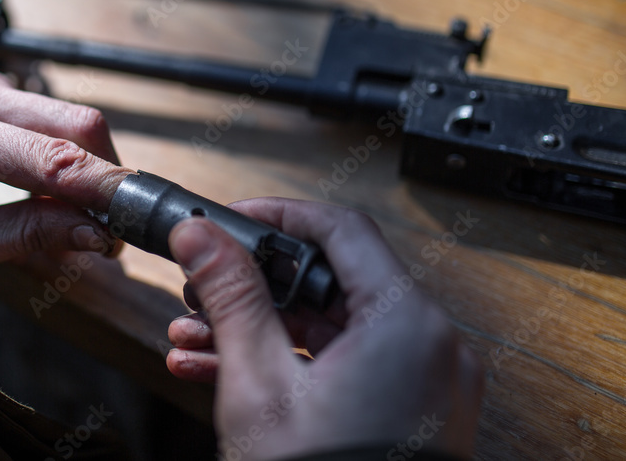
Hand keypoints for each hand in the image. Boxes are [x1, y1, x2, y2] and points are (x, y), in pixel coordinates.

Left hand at [0, 65, 131, 283]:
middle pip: (72, 124)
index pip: (46, 159)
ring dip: (90, 165)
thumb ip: (23, 237)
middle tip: (112, 228)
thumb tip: (96, 233)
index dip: (100, 188)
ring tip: (83, 213)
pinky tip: (54, 186)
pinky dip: (67, 152)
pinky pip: (51, 114)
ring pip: (69, 115)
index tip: (132, 219)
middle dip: (105, 177)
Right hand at [167, 198, 482, 459]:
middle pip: (331, 280)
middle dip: (254, 286)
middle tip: (202, 289)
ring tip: (196, 337)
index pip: (339, 228)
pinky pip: (346, 365)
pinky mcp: (413, 410)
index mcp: (405, 322)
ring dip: (261, 328)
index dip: (277, 215)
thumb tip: (201, 236)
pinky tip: (224, 371)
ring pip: (331, 327)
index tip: (230, 220)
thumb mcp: (257, 383)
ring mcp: (425, 381)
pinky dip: (290, 362)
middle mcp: (430, 344)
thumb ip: (230, 296)